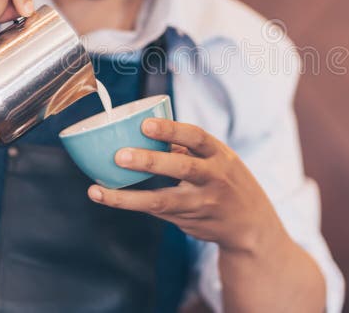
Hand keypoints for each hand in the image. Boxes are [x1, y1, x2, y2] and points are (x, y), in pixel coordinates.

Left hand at [87, 118, 286, 255]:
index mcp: (219, 154)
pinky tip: (105, 196)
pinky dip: (130, 203)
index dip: (171, 130)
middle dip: (150, 162)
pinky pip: (155, 211)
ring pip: (163, 200)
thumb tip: (144, 129)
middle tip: (119, 155)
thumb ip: (187, 147)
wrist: (250, 224)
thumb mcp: (217, 158)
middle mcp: (213, 178)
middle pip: (182, 169)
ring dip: (129, 197)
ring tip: (98, 190)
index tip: (145, 124)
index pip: (196, 137)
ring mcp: (201, 203)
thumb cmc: (226, 180)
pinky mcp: (187, 222)